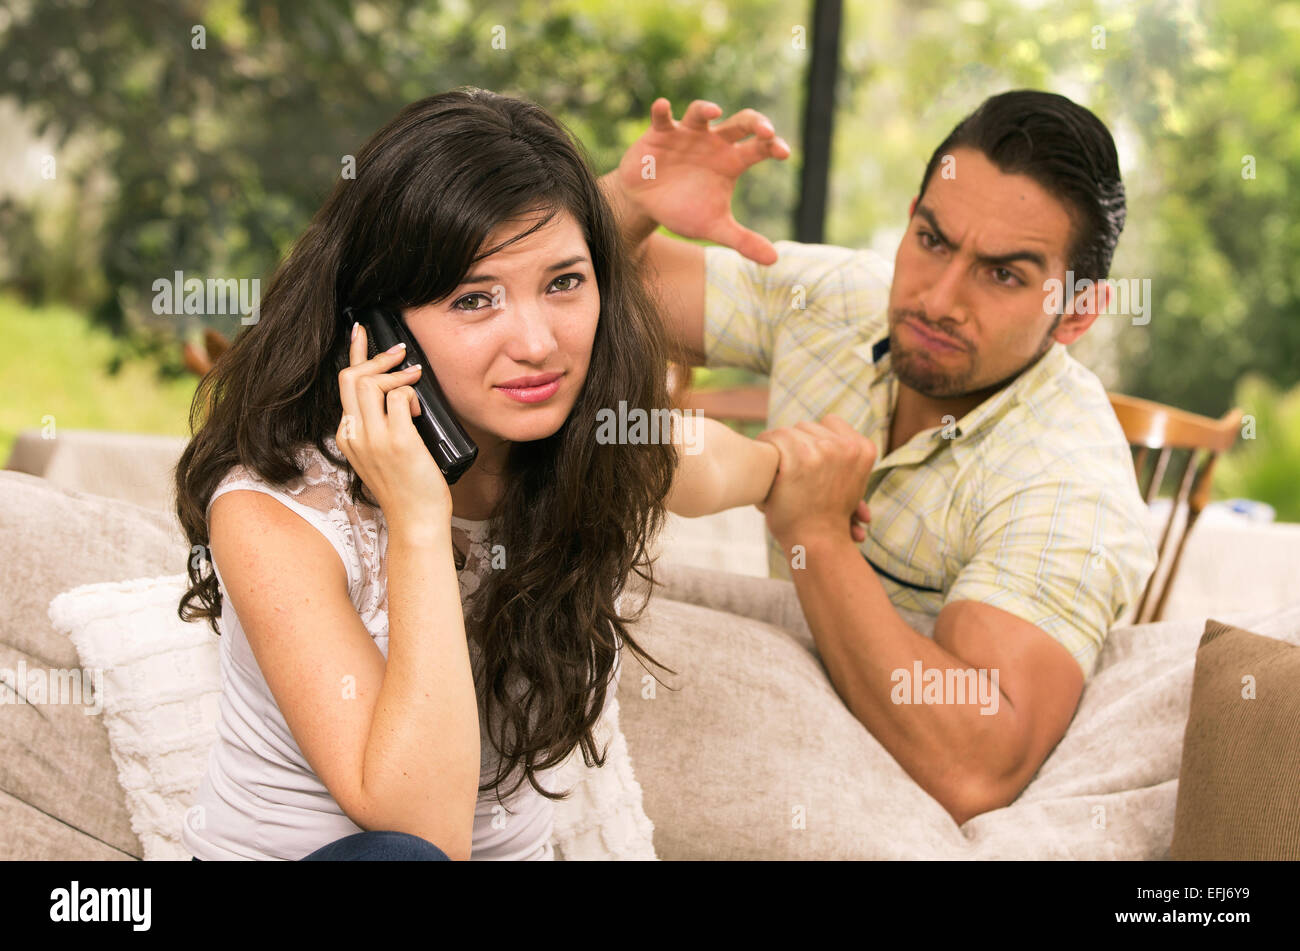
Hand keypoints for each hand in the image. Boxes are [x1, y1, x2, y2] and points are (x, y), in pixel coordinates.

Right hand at [336, 322, 452, 528]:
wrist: (416, 521)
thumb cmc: (406, 489)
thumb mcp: (381, 455)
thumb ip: (381, 427)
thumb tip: (399, 396)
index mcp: (347, 437)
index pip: (344, 386)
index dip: (355, 354)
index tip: (363, 334)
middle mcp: (355, 435)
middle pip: (351, 377)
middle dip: (374, 356)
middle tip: (399, 351)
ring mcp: (374, 438)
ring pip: (371, 382)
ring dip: (397, 373)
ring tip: (415, 377)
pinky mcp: (398, 442)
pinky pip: (399, 397)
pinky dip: (411, 393)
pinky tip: (419, 408)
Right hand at [613, 97, 789, 263]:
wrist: (646, 205)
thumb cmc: (684, 209)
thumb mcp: (713, 227)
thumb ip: (742, 241)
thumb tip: (773, 261)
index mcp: (731, 161)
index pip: (758, 148)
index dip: (772, 146)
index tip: (783, 152)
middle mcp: (714, 142)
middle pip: (740, 123)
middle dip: (754, 122)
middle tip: (765, 129)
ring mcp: (687, 135)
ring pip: (701, 113)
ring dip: (706, 109)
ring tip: (713, 111)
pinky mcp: (660, 133)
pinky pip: (663, 118)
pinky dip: (662, 111)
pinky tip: (663, 106)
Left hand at [755, 415, 876, 550]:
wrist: (817, 543)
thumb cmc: (829, 519)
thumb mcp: (850, 486)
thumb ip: (843, 462)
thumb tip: (844, 466)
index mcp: (863, 449)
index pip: (830, 423)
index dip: (814, 439)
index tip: (805, 457)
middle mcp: (846, 446)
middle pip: (806, 427)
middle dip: (795, 446)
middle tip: (790, 471)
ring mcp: (824, 449)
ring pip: (788, 432)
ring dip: (779, 451)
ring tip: (777, 474)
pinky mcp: (800, 455)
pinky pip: (773, 438)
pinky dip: (764, 450)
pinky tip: (764, 466)